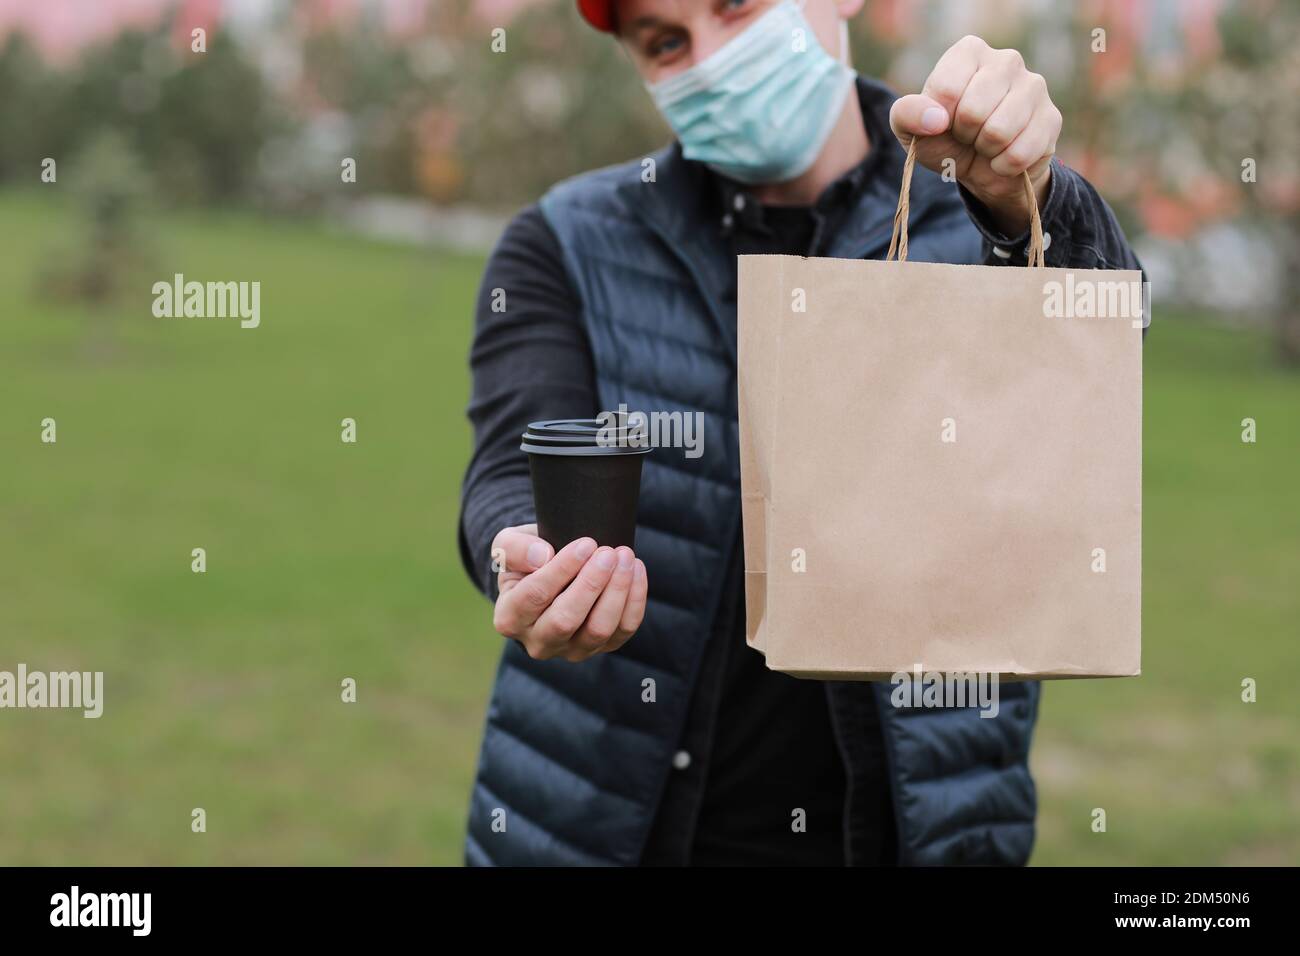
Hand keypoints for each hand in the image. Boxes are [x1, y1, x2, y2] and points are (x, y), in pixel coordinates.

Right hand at [489, 524, 647, 661]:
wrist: (547, 575)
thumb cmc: (526, 559)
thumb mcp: (508, 545)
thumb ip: (514, 548)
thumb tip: (541, 557)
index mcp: (509, 618)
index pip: (534, 597)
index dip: (562, 570)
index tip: (585, 544)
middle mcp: (537, 642)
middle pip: (566, 620)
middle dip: (591, 583)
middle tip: (608, 552)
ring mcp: (571, 649)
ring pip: (598, 629)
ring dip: (617, 591)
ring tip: (625, 558)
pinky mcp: (601, 647)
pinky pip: (623, 630)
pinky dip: (634, 600)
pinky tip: (635, 570)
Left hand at [889, 35, 1062, 236]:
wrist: (980, 169)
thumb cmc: (944, 139)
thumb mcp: (911, 128)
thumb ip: (907, 114)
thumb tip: (936, 119)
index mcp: (969, 52)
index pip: (946, 89)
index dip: (938, 118)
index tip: (944, 120)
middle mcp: (1007, 60)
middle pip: (973, 111)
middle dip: (963, 134)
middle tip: (967, 134)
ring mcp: (1034, 87)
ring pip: (999, 131)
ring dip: (985, 149)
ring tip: (985, 142)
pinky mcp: (1051, 118)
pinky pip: (1020, 153)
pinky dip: (1004, 165)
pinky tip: (1003, 155)